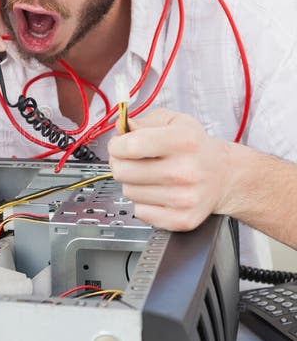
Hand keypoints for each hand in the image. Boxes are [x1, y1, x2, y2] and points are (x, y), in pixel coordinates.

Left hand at [107, 108, 231, 230]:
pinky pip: (140, 212)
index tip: (118, 144)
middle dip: (120, 164)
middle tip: (132, 161)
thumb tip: (120, 130)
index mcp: (184, 141)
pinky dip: (143, 203)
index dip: (116, 145)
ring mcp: (184, 198)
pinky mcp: (182, 219)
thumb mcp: (174, 121)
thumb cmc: (194, 147)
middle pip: (123, 171)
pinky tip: (157, 192)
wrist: (224, 175)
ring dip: (133, 183)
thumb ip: (143, 122)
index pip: (131, 146)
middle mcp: (186, 171)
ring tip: (150, 176)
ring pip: (129, 192)